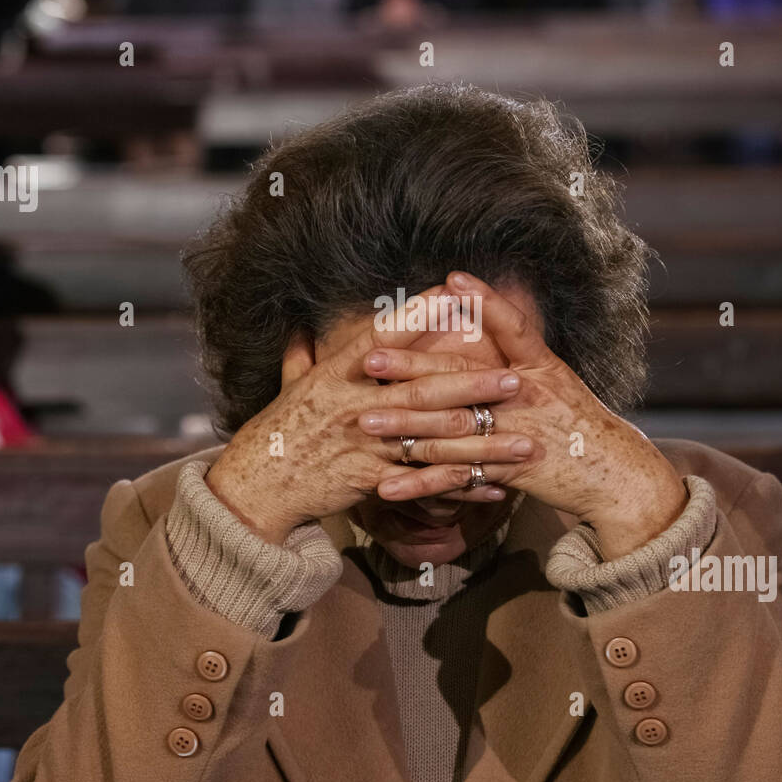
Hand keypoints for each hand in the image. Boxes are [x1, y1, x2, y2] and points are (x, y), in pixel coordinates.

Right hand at [205, 287, 534, 542]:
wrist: (255, 486)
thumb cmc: (273, 434)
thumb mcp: (285, 389)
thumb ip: (298, 358)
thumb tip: (298, 329)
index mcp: (336, 375)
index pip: (384, 337)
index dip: (421, 315)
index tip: (456, 294)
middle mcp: (355, 406)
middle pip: (424, 393)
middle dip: (474, 385)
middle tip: (516, 378)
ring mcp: (365, 445)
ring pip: (435, 443)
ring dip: (484, 443)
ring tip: (526, 442)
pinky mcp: (370, 481)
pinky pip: (425, 485)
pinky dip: (462, 487)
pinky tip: (495, 486)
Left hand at [363, 272, 686, 559]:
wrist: (614, 473)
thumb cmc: (577, 419)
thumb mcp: (554, 374)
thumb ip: (515, 344)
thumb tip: (481, 304)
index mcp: (539, 368)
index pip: (510, 328)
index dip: (483, 301)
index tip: (448, 280)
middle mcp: (528, 397)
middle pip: (463, 380)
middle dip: (411, 369)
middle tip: (369, 361)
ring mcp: (518, 436)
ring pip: (452, 431)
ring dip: (405, 427)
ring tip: (364, 421)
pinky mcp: (511, 474)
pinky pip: (458, 479)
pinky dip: (421, 484)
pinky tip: (387, 485)